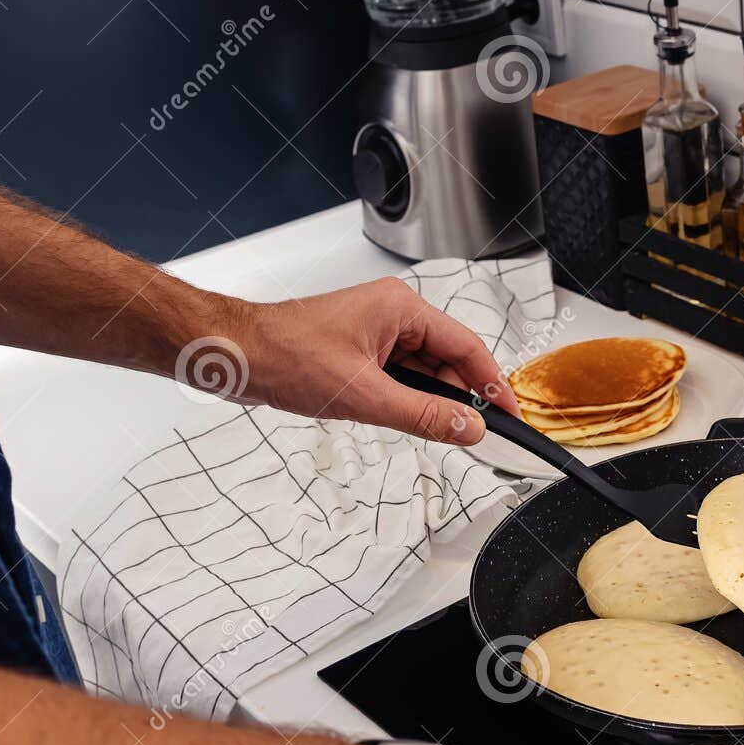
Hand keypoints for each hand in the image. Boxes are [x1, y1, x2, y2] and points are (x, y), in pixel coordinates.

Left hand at [214, 278, 519, 443]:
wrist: (233, 355)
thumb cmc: (283, 355)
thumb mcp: (365, 396)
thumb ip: (425, 416)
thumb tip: (469, 427)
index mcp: (400, 308)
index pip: (467, 347)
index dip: (494, 386)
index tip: (511, 417)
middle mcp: (392, 314)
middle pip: (448, 360)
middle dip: (457, 398)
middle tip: (469, 436)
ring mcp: (375, 332)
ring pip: (423, 371)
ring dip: (426, 401)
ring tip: (416, 425)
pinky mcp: (360, 351)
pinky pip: (399, 376)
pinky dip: (404, 399)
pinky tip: (394, 416)